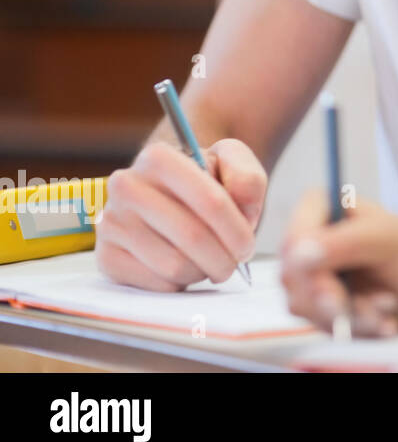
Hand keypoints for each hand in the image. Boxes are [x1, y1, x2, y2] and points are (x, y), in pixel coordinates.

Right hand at [94, 138, 264, 290]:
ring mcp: (111, 223)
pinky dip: (179, 283)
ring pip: (174, 266)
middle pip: (193, 237)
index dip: (237, 231)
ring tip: (209, 259)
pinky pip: (155, 284)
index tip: (247, 246)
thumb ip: (247, 178)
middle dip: (224, 257)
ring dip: (203, 270)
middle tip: (234, 260)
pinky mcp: (106, 257)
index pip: (211, 202)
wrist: (170, 193)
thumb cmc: (207, 178)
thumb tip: (243, 208)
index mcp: (158, 157)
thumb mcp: (233, 162)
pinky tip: (184, 264)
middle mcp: (126, 186)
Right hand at [279, 193, 397, 335]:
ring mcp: (316, 275)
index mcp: (324, 209)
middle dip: (334, 298)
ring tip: (389, 305)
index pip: (295, 237)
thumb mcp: (387, 240)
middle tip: (367, 306)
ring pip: (308, 307)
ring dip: (352, 314)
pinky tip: (387, 323)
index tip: (328, 286)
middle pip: (294, 278)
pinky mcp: (324, 305)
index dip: (305, 266)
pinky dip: (358, 328)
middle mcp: (314, 241)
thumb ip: (344, 242)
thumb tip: (298, 253)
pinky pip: (324, 325)